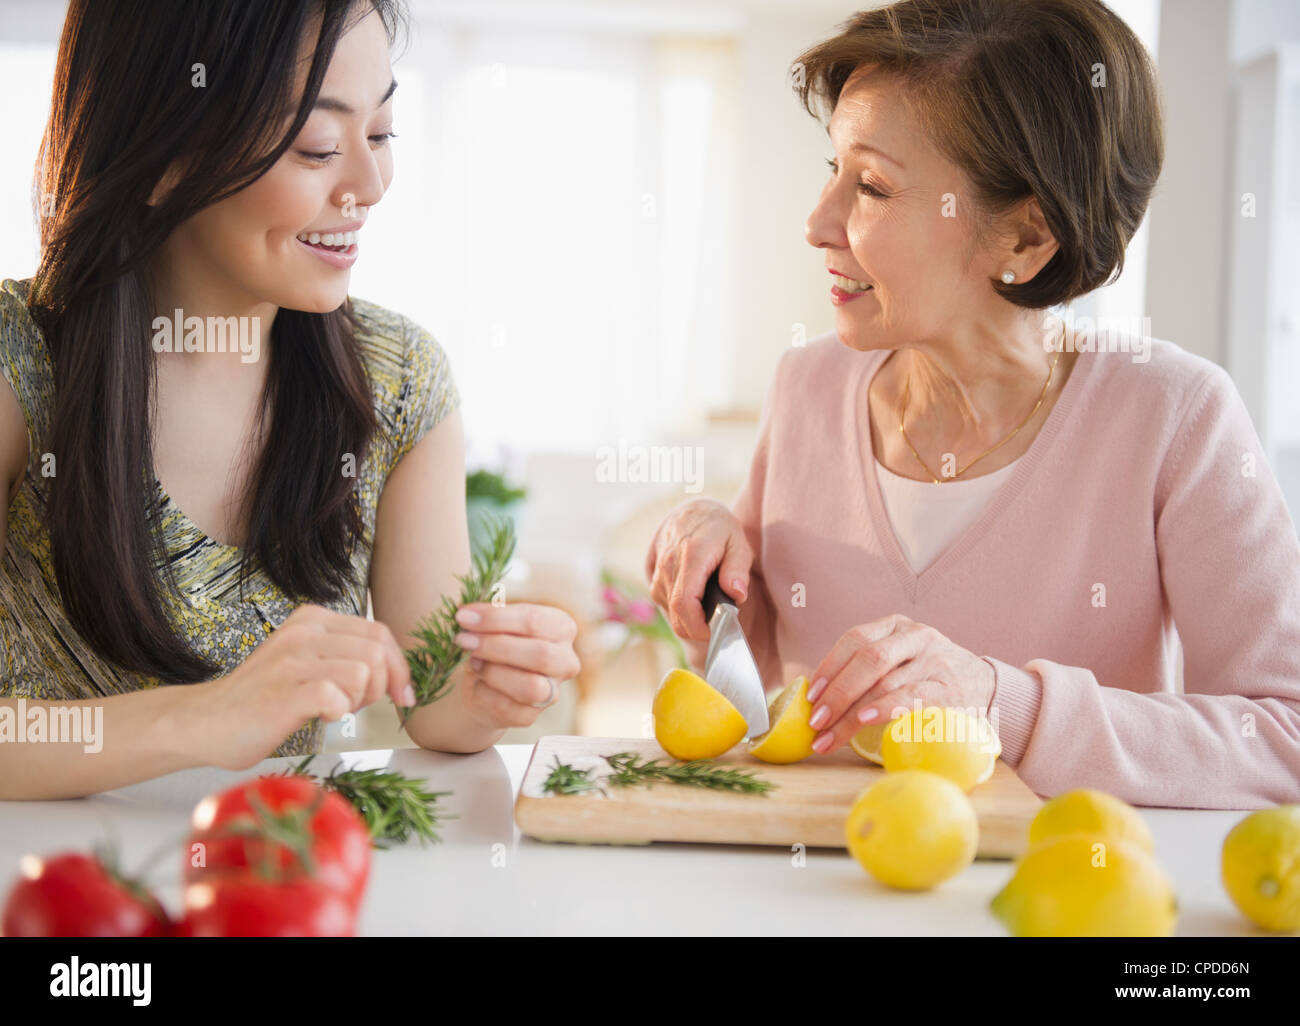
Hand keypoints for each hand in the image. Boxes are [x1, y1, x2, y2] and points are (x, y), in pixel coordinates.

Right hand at [191, 604, 413, 770]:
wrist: (204, 722)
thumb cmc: (263, 699)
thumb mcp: (307, 662)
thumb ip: (344, 656)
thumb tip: (396, 672)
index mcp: (313, 620)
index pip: (379, 633)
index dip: (400, 668)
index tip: (403, 696)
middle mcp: (303, 632)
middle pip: (377, 651)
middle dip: (382, 686)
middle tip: (357, 706)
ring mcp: (291, 660)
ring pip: (363, 672)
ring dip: (359, 700)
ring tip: (333, 710)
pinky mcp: (282, 691)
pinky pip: (335, 697)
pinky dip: (338, 712)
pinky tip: (319, 717)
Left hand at [451, 602, 580, 729]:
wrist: (482, 684)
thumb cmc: (494, 645)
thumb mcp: (493, 625)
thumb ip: (486, 620)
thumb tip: (467, 615)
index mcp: (562, 628)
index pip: (534, 620)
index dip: (496, 618)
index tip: (463, 616)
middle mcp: (565, 661)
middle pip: (540, 654)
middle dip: (495, 645)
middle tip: (463, 639)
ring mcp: (552, 692)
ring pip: (530, 686)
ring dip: (493, 672)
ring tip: (473, 662)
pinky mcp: (531, 716)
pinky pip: (507, 706)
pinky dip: (484, 692)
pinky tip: (476, 682)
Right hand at [645, 498, 751, 640]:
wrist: (693, 511)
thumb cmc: (720, 529)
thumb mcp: (738, 544)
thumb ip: (737, 569)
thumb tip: (736, 594)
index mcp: (691, 556)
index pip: (685, 605)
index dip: (698, 627)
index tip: (716, 631)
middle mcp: (669, 565)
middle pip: (676, 615)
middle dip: (697, 629)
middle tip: (719, 624)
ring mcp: (658, 572)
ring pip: (670, 612)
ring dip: (690, 618)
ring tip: (710, 603)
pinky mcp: (654, 577)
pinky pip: (665, 603)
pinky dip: (681, 609)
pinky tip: (696, 596)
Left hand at [805, 614, 995, 753]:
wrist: (986, 685)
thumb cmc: (929, 677)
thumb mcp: (900, 660)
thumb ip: (867, 670)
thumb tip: (818, 698)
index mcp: (896, 626)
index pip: (855, 639)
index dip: (829, 666)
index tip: (810, 695)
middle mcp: (915, 636)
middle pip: (867, 660)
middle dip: (836, 693)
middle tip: (816, 721)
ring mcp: (933, 660)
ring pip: (884, 683)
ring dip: (850, 715)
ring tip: (828, 737)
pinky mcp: (948, 688)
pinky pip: (910, 697)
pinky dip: (883, 709)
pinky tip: (864, 721)